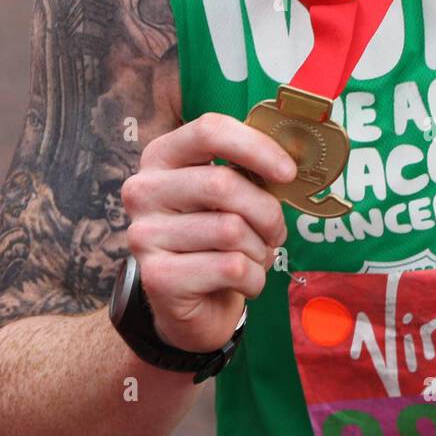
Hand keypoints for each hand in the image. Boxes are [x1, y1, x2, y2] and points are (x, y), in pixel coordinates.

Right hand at [120, 113, 297, 353]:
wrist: (193, 305)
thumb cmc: (217, 238)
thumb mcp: (229, 195)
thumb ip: (250, 171)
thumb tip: (293, 162)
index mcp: (161, 156)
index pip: (209, 130)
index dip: (257, 147)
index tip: (288, 172)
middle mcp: (143, 190)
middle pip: (223, 183)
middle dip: (266, 211)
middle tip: (277, 230)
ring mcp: (144, 235)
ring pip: (231, 229)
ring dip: (260, 249)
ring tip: (254, 256)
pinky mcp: (157, 278)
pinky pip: (231, 267)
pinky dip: (254, 278)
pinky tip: (243, 282)